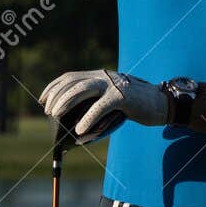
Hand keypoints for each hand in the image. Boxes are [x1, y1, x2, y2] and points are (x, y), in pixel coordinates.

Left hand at [40, 69, 167, 143]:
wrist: (163, 104)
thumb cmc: (135, 107)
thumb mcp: (112, 101)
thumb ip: (95, 104)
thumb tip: (73, 124)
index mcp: (99, 76)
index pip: (70, 77)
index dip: (53, 87)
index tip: (42, 100)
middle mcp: (104, 76)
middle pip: (73, 82)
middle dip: (56, 96)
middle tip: (48, 111)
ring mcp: (113, 85)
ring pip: (83, 90)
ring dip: (66, 102)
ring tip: (56, 116)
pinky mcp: (123, 97)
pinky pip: (101, 107)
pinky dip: (88, 118)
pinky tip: (80, 130)